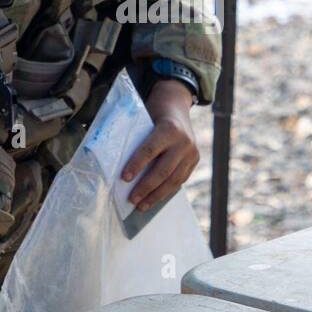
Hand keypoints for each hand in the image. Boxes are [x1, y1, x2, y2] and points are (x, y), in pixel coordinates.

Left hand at [121, 78, 198, 211]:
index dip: (136, 165)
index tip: (124, 178)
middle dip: (146, 188)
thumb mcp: (145, 118)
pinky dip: (166, 191)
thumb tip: (116, 163)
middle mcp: (183, 142)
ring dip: (156, 196)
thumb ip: (137, 138)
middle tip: (131, 200)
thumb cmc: (153, 113)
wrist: (177, 105)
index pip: (150, 150)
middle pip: (163, 170)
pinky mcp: (194, 161)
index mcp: (169, 129)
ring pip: (173, 180)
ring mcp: (191, 153)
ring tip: (141, 206)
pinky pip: (179, 180)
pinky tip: (153, 199)